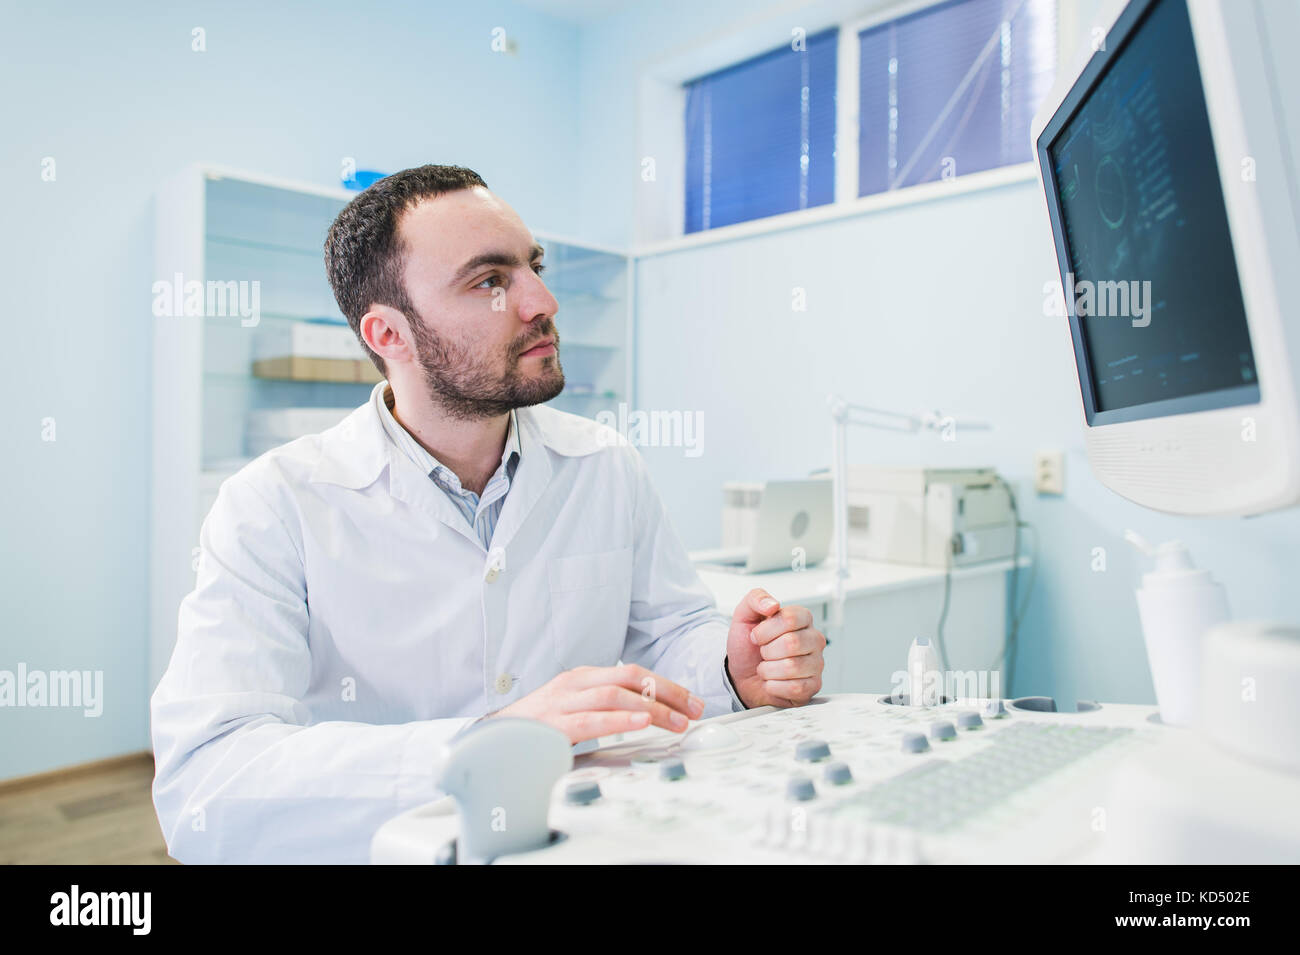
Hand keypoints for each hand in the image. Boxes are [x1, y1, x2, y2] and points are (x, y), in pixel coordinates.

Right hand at [486, 664, 705, 743]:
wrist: (491, 741)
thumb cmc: (536, 728)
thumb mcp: (573, 710)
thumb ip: (603, 707)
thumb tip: (646, 713)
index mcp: (581, 678)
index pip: (631, 673)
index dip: (666, 685)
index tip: (692, 701)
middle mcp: (573, 684)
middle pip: (629, 678)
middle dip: (668, 692)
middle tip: (695, 709)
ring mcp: (561, 703)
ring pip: (614, 695)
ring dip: (652, 708)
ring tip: (678, 720)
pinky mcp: (552, 726)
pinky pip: (591, 720)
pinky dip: (620, 719)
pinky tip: (640, 722)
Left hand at [725, 589, 824, 707]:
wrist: (742, 676)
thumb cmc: (748, 647)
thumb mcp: (744, 617)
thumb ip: (756, 599)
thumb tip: (773, 604)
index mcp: (802, 618)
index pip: (790, 618)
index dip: (766, 630)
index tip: (757, 635)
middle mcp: (814, 639)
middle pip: (792, 643)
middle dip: (767, 651)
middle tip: (763, 653)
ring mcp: (816, 663)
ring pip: (792, 667)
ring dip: (768, 670)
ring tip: (767, 667)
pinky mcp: (813, 686)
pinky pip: (794, 688)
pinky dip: (774, 686)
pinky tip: (773, 681)